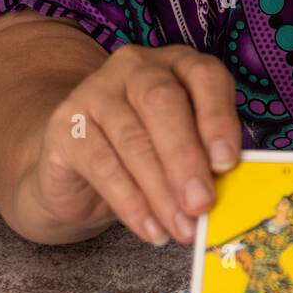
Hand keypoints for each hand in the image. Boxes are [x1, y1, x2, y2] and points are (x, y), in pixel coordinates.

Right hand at [29, 44, 241, 246]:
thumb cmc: (148, 153)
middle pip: (163, 102)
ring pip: (132, 139)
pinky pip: (101, 165)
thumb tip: (226, 190)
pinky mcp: (65, 125)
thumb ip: (206, 156)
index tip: (227, 163)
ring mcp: (96, 91)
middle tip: (201, 204)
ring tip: (181, 228)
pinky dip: (130, 203)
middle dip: (186, 158)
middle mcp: (136, 67)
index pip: (204, 76)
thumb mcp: (183, 147)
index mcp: (178, 63)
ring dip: (161, 191)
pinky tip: (150, 228)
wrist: (78, 167)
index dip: (218, 118)